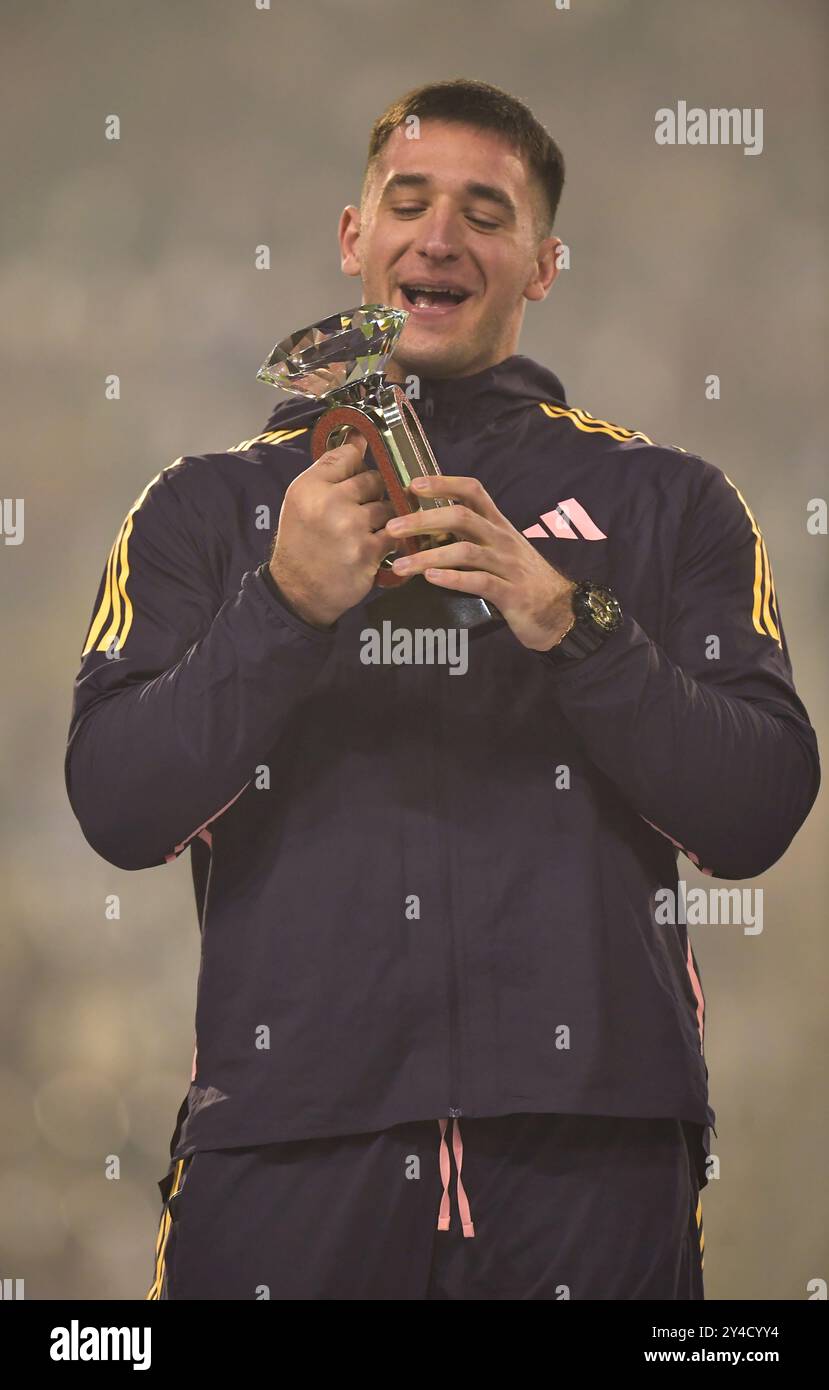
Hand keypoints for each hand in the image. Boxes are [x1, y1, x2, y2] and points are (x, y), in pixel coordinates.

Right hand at [270, 429, 396, 627]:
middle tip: (357, 511)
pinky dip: (388, 539)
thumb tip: (359, 437)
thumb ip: (330, 468)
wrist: (299, 591)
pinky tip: (373, 545)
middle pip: (374, 479)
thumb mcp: (302, 501)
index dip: (357, 464)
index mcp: (309, 488)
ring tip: (363, 531)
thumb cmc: (302, 542)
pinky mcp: (369, 551)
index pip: (347, 455)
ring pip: (388, 506)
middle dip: (371, 494)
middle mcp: (330, 504)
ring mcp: (352, 528)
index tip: (356, 474)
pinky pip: (394, 533)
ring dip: (383, 518)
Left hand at [385, 474, 576, 650]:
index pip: (473, 491)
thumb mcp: (500, 553)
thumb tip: (428, 531)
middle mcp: (503, 539)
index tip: (413, 484)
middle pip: (462, 517)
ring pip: (465, 551)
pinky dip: (453, 579)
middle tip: (392, 527)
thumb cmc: (523, 582)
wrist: (562, 614)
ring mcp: (508, 566)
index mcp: (499, 525)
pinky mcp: (511, 594)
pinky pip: (479, 582)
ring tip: (401, 566)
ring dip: (428, 556)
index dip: (443, 483)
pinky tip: (431, 579)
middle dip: (424, 520)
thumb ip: (471, 540)